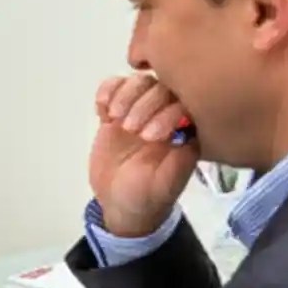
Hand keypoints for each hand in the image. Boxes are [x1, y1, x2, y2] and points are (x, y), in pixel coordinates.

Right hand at [90, 74, 199, 235]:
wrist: (120, 205)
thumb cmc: (148, 197)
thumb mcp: (167, 185)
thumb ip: (180, 160)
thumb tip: (187, 131)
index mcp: (185, 130)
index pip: (183, 103)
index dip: (165, 113)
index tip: (148, 138)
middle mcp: (165, 115)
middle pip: (160, 86)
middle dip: (143, 104)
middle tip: (129, 130)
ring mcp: (140, 111)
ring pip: (138, 82)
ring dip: (124, 94)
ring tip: (113, 117)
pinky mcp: (116, 113)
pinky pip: (113, 87)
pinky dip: (106, 91)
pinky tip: (101, 110)